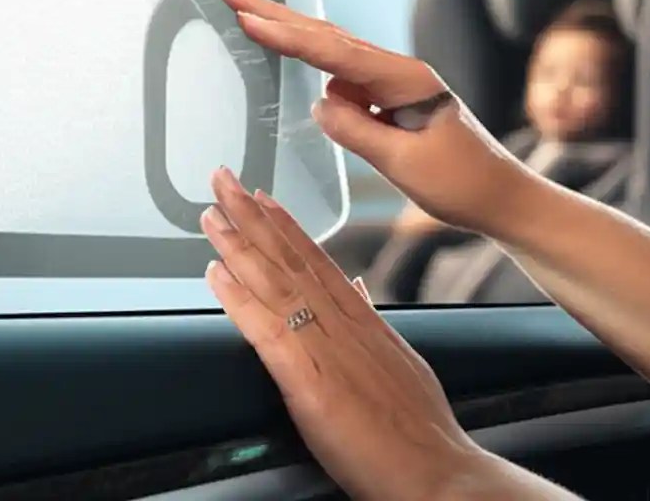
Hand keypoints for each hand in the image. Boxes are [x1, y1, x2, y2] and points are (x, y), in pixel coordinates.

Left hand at [200, 168, 491, 499]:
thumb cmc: (420, 429)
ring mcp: (325, 345)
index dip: (285, 227)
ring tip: (211, 211)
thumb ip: (373, 322)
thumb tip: (361, 290)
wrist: (437, 470)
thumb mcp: (400, 361)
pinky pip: (263, 327)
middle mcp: (343, 321)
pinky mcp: (306, 377)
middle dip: (254, 216)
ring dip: (237, 242)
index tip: (262, 198)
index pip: (317, 260)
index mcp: (362, 320)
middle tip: (224, 180)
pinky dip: (236, 296)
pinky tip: (214, 273)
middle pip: (290, 257)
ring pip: (273, 280)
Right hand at [220, 0, 531, 237]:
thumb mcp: (405, 164)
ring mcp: (395, 84)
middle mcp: (400, 73)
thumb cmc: (463, 183)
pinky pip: (344, 77)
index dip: (287, 37)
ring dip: (290, 33)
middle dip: (278, 14)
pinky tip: (289, 54)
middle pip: (328, 37)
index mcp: (405, 82)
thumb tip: (320, 103)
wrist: (503, 197)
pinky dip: (312, 62)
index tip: (247, 18)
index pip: (334, 55)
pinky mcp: (392, 101)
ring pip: (333, 53)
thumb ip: (357, 132)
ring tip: (247, 14)